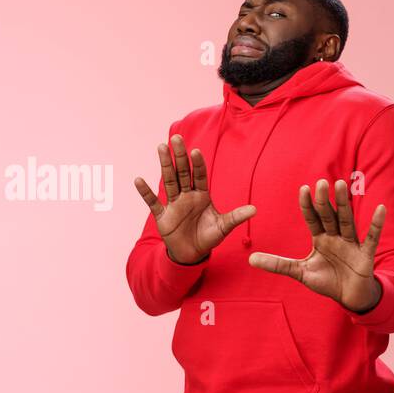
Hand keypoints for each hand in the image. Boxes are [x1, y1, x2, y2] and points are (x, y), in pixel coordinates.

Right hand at [133, 134, 256, 264]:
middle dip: (179, 156)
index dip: (198, 164)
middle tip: (177, 138)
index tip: (195, 151)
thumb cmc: (208, 238)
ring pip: (169, 181)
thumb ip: (236, 217)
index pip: (200, 175)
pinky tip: (139, 180)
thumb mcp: (224, 227)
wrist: (192, 254)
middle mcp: (187, 196)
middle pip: (182, 172)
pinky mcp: (162, 216)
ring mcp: (173, 204)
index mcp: (202, 195)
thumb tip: (254, 210)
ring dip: (164, 165)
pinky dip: (145, 192)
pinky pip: (152, 202)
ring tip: (160, 147)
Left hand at [248, 179, 383, 312]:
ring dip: (345, 204)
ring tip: (342, 185)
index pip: (312, 218)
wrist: (350, 298)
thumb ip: (277, 264)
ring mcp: (351, 244)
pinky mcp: (366, 254)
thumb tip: (250, 259)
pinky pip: (372, 237)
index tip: (303, 188)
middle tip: (321, 182)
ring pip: (347, 220)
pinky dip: (376, 224)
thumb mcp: (299, 272)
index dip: (308, 205)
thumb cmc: (327, 281)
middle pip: (329, 215)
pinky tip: (381, 208)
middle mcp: (335, 237)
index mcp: (320, 238)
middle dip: (325, 200)